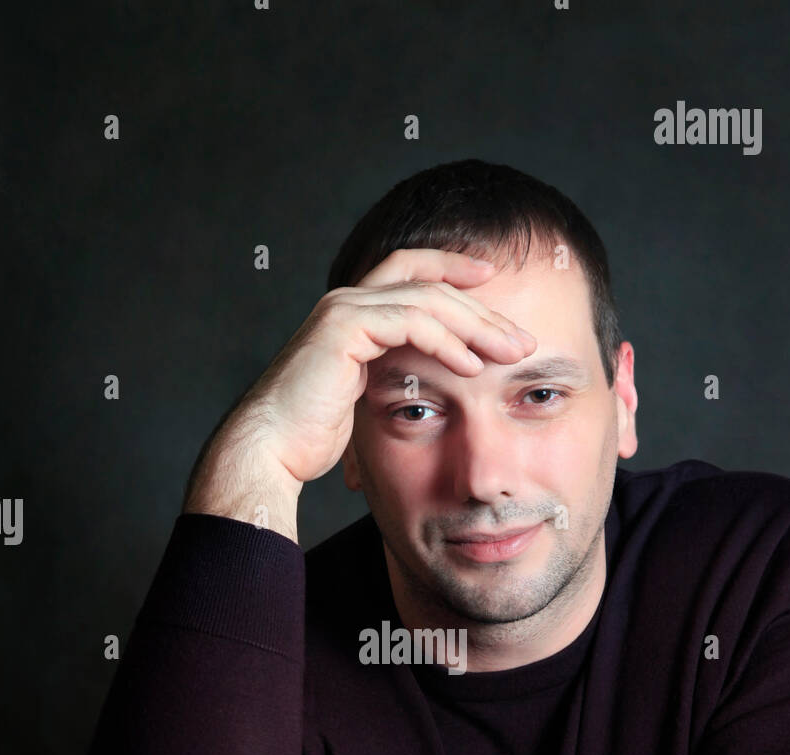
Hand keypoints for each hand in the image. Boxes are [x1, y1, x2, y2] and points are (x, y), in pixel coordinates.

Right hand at [183, 247, 536, 519]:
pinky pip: (410, 322)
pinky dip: (447, 341)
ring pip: (427, 299)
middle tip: (521, 336)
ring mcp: (343, 309)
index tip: (495, 284)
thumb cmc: (308, 436)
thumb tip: (422, 395)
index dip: (454, 271)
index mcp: (352, 313)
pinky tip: (472, 364)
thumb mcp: (361, 402)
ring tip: (510, 352)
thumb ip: (388, 381)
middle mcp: (347, 301)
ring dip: (475, 326)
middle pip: (429, 282)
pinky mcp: (344, 328)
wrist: (268, 448)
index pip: (411, 272)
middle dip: (481, 307)